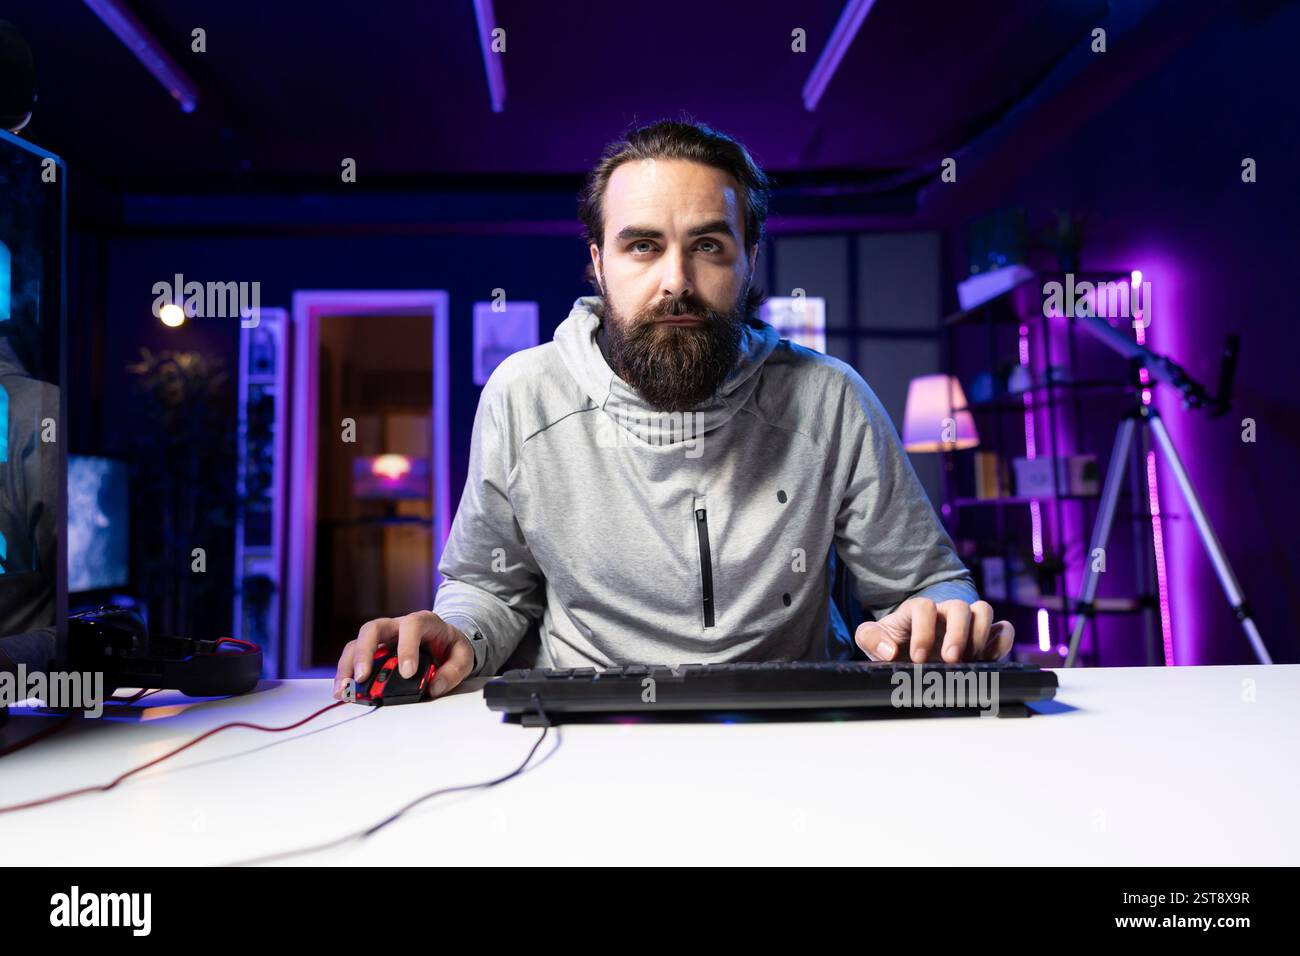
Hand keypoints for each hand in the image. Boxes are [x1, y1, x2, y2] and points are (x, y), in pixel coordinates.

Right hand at [333, 611, 473, 699]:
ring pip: (357, 642)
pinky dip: (346, 673)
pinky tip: (342, 690)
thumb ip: (453, 671)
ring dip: (348, 665)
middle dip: (365, 652)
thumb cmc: (450, 646)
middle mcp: (397, 626)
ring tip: (344, 689)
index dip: (407, 648)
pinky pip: (353, 657)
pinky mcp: (373, 651)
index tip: (407, 673)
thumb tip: (434, 687)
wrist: (444, 641)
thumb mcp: (463, 656)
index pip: (411, 626)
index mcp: (423, 622)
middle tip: (362, 677)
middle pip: (373, 628)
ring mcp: (382, 638)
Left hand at [854, 598, 1013, 663]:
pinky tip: (991, 658)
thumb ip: (871, 638)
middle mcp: (945, 611)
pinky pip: (1004, 628)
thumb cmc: (894, 640)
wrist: (911, 644)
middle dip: (957, 633)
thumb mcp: (873, 637)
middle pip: (959, 607)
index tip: (918, 658)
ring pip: (984, 610)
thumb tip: (889, 651)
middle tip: (950, 660)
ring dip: (981, 635)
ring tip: (971, 660)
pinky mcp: (987, 635)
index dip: (923, 631)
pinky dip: (1003, 640)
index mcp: (917, 609)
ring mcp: (968, 620)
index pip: (924, 607)